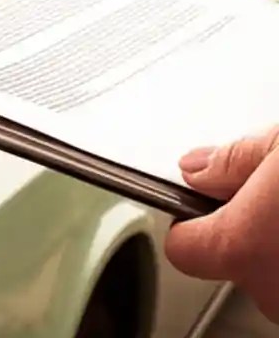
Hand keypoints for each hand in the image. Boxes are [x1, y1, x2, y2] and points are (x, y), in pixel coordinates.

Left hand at [165, 126, 278, 320]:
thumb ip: (233, 161)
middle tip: (270, 195)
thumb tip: (198, 169)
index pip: (182, 248)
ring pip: (277, 276)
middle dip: (249, 231)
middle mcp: (274, 289)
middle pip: (236, 263)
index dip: (188, 220)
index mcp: (242, 246)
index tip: (198, 199)